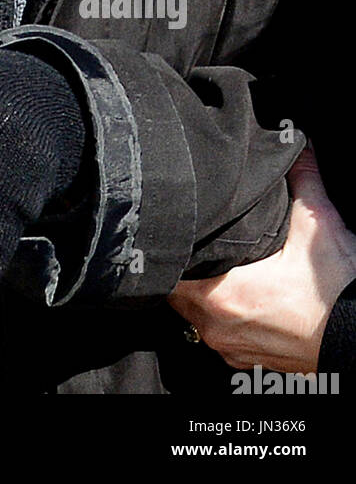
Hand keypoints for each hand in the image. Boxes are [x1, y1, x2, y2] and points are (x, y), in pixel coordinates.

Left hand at [168, 146, 355, 372]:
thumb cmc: (339, 297)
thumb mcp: (318, 229)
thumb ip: (303, 181)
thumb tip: (298, 147)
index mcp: (223, 296)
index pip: (169, 271)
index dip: (170, 248)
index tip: (177, 230)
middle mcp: (218, 327)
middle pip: (176, 292)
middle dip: (184, 267)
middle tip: (198, 242)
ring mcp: (231, 348)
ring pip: (194, 316)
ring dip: (199, 293)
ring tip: (215, 266)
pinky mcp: (247, 361)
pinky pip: (218, 334)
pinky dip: (221, 316)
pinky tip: (237, 296)